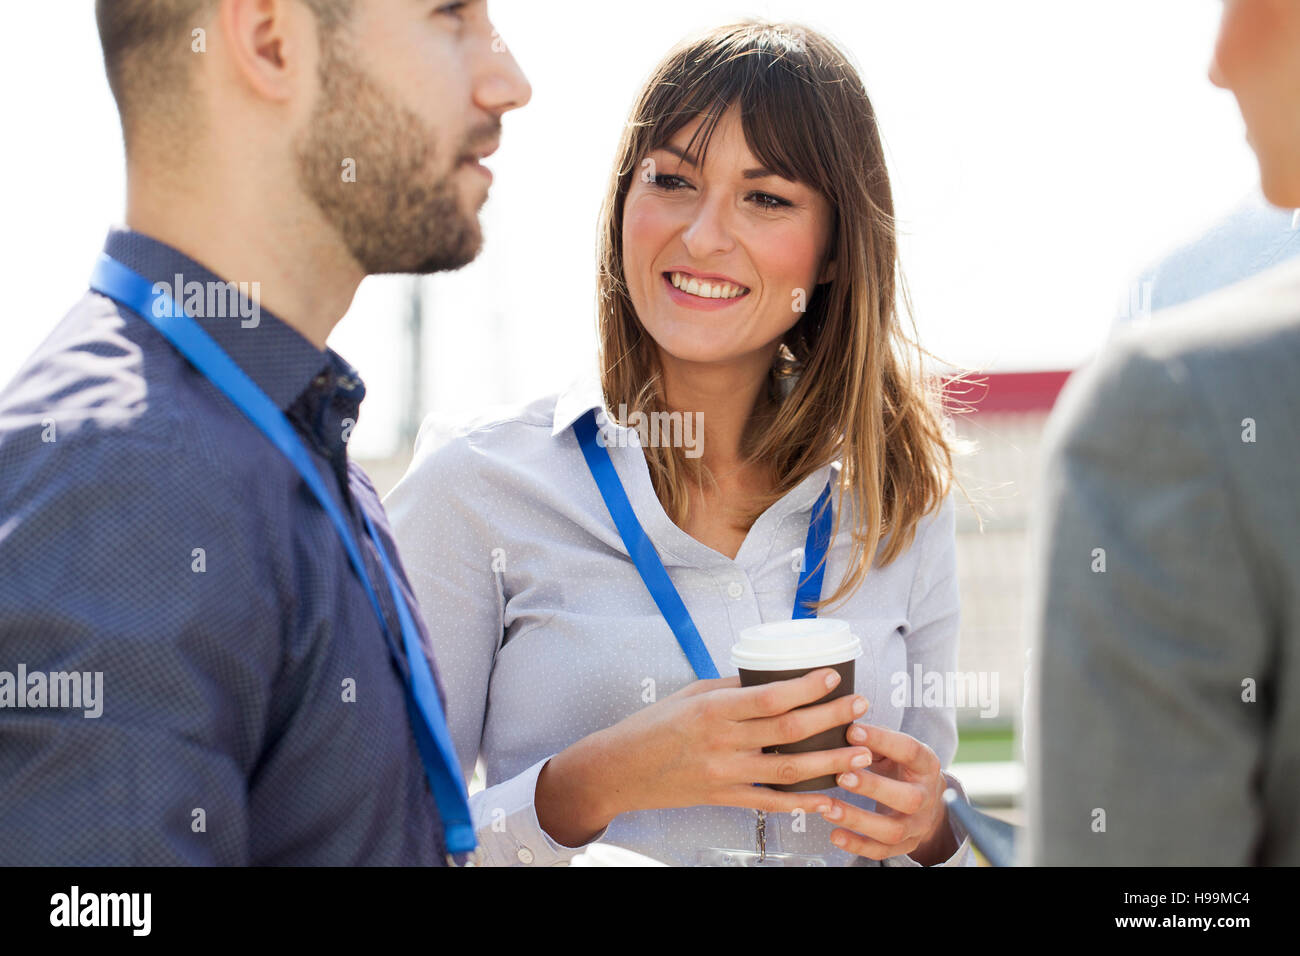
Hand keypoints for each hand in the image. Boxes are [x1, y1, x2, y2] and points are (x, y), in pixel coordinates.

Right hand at [537, 668, 872, 845]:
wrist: (618, 770)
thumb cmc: (652, 726)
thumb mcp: (689, 694)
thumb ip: (731, 689)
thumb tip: (773, 679)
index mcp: (712, 709)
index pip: (770, 697)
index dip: (807, 687)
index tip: (834, 676)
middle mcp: (721, 742)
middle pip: (789, 731)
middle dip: (831, 718)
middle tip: (860, 707)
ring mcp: (724, 774)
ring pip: (788, 771)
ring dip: (829, 762)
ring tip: (859, 751)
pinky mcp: (723, 798)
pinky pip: (769, 802)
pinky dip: (801, 802)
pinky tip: (827, 797)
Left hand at [818, 723, 954, 863]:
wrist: (925, 800)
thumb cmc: (900, 766)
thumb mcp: (894, 748)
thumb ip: (873, 739)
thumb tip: (842, 723)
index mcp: (927, 765)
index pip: (910, 751)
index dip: (882, 740)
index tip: (851, 731)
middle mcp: (927, 797)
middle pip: (908, 798)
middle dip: (873, 787)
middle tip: (841, 776)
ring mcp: (917, 825)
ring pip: (892, 830)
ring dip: (858, 819)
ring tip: (828, 807)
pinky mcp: (904, 845)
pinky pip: (881, 850)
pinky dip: (857, 845)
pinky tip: (834, 835)